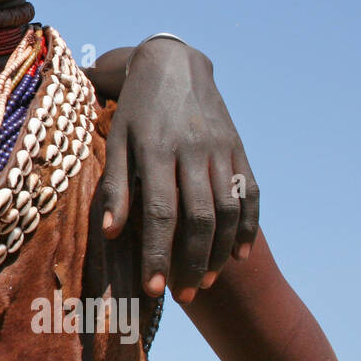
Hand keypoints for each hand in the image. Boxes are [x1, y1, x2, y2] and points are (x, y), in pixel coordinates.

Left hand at [97, 38, 258, 300]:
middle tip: (181, 295)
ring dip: (219, 252)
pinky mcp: (239, 149)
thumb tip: (111, 233)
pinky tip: (238, 256)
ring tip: (204, 282)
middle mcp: (194, 151)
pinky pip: (250, 194)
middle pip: (199, 219)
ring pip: (228, 211)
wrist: (173, 65)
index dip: (158, 253)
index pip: (160, 213)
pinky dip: (248, 228)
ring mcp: (221, 149)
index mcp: (157, 150)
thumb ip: (115, 187)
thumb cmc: (134, 110)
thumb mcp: (116, 140)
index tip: (154, 289)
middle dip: (190, 262)